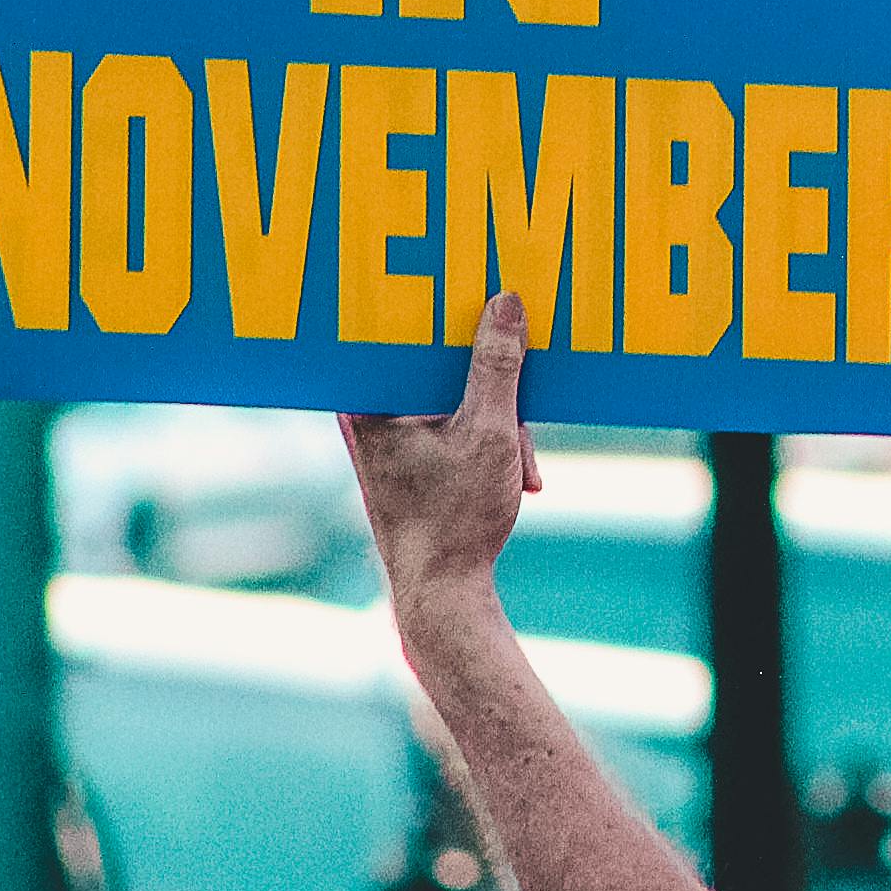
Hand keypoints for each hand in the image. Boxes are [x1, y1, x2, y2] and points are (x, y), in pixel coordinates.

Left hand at [340, 292, 543, 603]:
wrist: (442, 591)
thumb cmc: (455, 518)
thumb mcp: (490, 433)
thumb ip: (498, 365)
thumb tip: (506, 303)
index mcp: (371, 400)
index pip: (411, 330)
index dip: (454, 315)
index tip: (488, 299)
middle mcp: (369, 412)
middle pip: (441, 364)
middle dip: (495, 389)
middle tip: (521, 413)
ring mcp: (386, 434)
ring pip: (454, 395)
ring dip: (499, 421)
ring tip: (520, 464)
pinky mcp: (406, 454)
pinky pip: (452, 422)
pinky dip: (487, 439)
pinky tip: (514, 471)